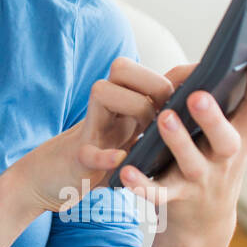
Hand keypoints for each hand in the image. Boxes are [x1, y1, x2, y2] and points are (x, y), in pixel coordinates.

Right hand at [14, 56, 179, 216]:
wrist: (55, 179)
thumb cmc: (104, 155)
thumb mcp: (130, 133)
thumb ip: (153, 114)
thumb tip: (191, 95)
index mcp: (120, 100)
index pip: (139, 67)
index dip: (166, 75)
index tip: (190, 92)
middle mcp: (104, 107)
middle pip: (121, 69)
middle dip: (154, 85)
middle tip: (170, 112)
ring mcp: (89, 128)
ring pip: (102, 93)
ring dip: (135, 107)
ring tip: (151, 131)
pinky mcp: (78, 158)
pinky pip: (90, 150)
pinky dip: (106, 155)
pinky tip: (121, 159)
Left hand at [119, 52, 246, 246]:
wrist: (206, 218)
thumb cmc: (221, 158)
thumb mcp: (243, 131)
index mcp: (242, 135)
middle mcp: (225, 158)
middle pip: (226, 140)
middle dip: (214, 118)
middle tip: (199, 96)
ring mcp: (201, 179)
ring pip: (191, 163)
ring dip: (178, 142)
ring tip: (165, 118)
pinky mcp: (175, 196)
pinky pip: (158, 192)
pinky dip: (143, 184)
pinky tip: (127, 170)